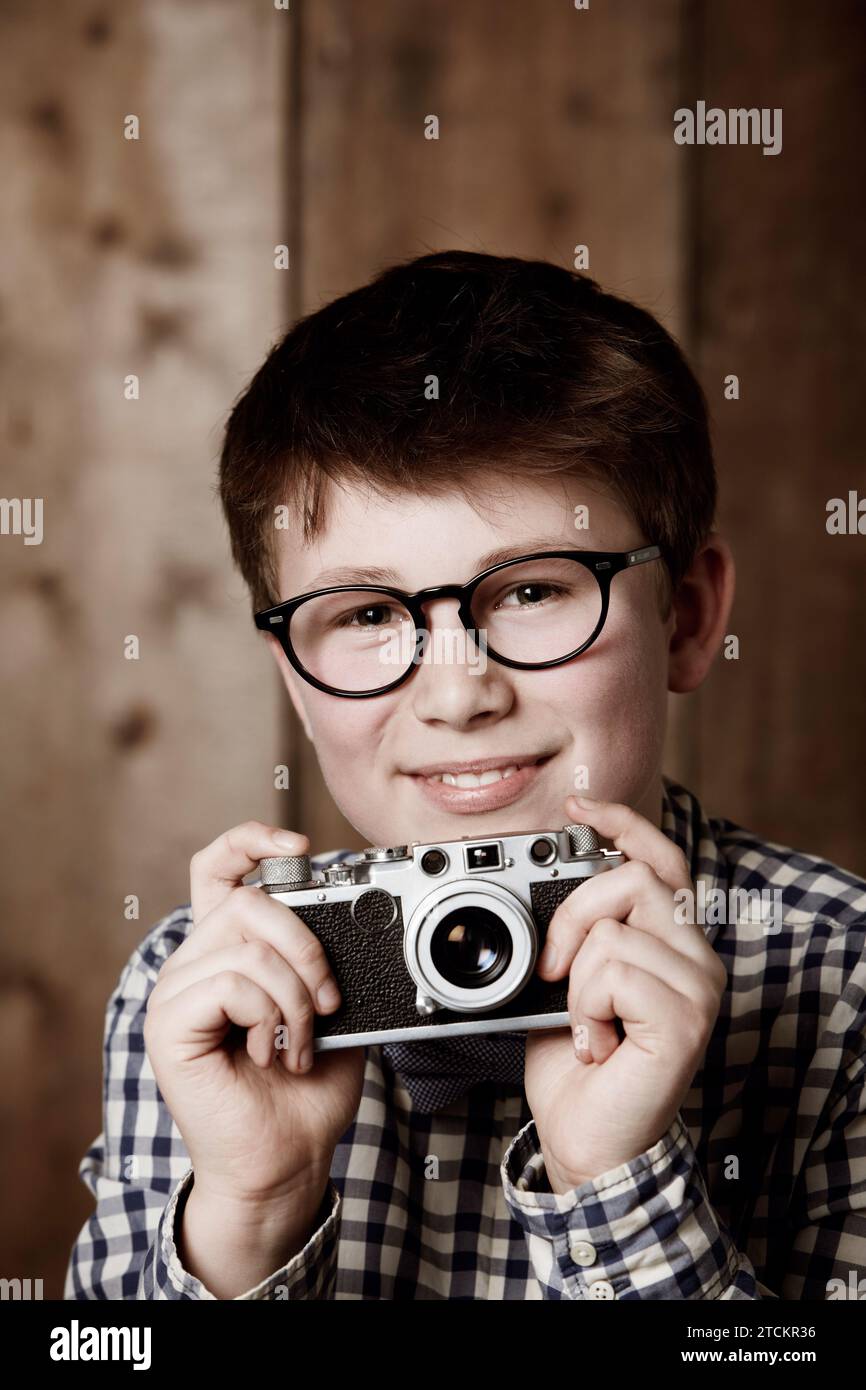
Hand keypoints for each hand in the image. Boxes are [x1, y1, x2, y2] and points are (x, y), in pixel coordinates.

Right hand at [144, 821, 364, 1207]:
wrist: (286, 1158)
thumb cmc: (306, 1090)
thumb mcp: (330, 1006)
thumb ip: (324, 958)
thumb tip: (346, 911)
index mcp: (227, 950)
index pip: (217, 868)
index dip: (250, 840)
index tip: (298, 844)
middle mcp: (194, 962)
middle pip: (248, 900)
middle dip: (306, 946)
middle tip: (327, 999)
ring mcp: (175, 992)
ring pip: (247, 945)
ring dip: (295, 998)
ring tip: (299, 1042)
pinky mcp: (168, 1024)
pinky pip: (231, 982)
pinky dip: (269, 1017)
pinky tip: (269, 1053)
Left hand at [523, 794, 726, 1193]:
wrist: (586, 1140)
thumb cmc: (576, 1066)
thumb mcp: (564, 982)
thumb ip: (575, 934)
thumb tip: (541, 887)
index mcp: (670, 942)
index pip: (662, 860)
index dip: (624, 824)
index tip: (580, 808)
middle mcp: (695, 957)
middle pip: (631, 879)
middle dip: (570, 916)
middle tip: (550, 971)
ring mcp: (698, 986)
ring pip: (611, 930)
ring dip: (574, 981)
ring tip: (584, 1025)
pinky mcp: (686, 1017)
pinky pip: (612, 972)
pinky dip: (583, 1008)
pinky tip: (595, 1044)